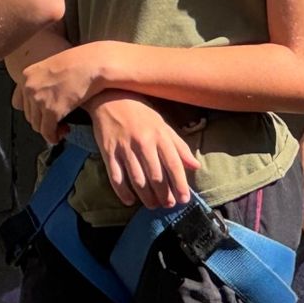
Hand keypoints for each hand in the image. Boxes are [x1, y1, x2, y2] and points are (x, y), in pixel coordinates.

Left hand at [16, 42, 117, 142]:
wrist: (92, 64)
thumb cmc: (79, 64)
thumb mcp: (52, 67)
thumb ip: (43, 81)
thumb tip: (45, 96)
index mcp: (27, 76)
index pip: (18, 102)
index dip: (31, 111)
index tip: (42, 114)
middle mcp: (29, 87)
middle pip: (28, 115)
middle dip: (41, 122)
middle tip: (55, 125)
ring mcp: (38, 99)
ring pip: (37, 125)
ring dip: (48, 131)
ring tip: (60, 130)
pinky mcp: (51, 110)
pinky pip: (47, 131)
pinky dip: (52, 137)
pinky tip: (59, 137)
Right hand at [85, 92, 198, 208]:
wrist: (109, 97)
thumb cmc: (140, 113)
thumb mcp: (163, 125)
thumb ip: (179, 147)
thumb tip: (195, 166)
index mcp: (159, 136)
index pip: (173, 165)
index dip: (180, 185)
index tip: (183, 200)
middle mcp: (143, 143)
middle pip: (155, 176)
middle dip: (163, 194)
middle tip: (167, 204)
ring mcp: (124, 148)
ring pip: (137, 179)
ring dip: (146, 196)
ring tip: (152, 204)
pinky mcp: (107, 151)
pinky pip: (115, 176)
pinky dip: (122, 191)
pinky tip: (129, 200)